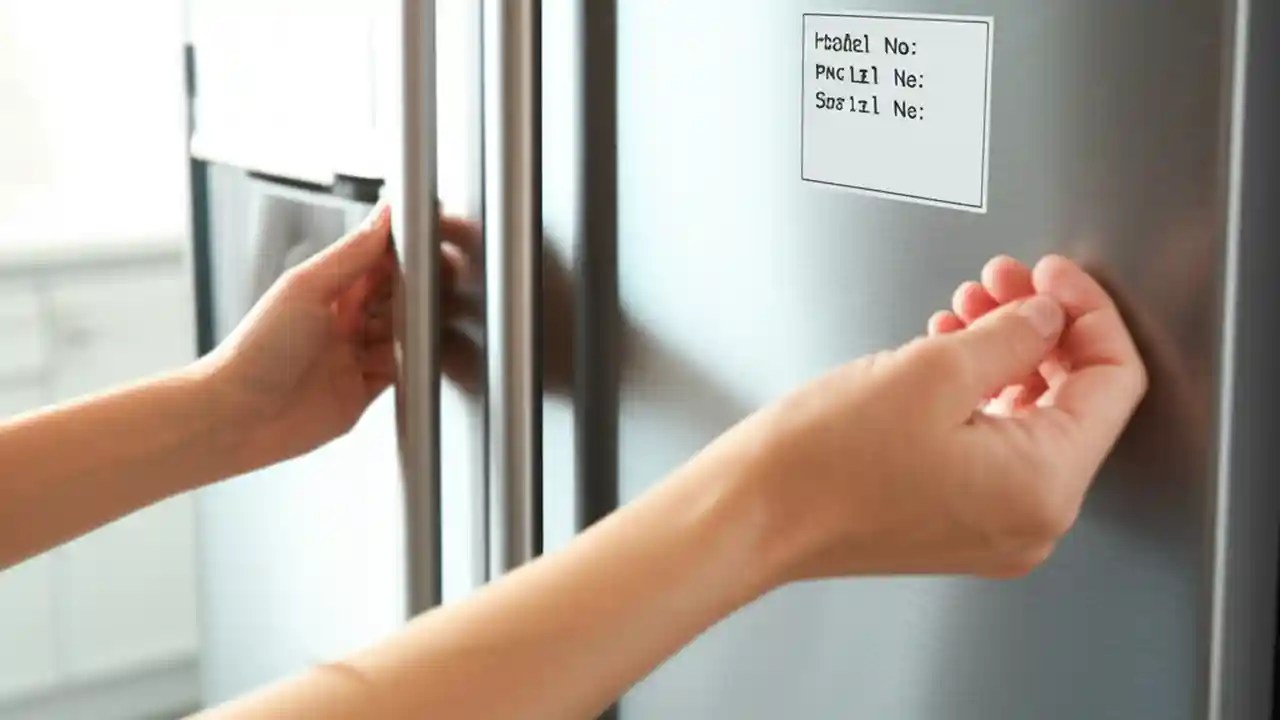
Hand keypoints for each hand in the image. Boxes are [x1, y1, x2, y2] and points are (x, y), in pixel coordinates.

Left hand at [202, 204, 480, 474]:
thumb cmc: (257, 350)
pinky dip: (413, 364)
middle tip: (438, 283)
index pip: (375, 263)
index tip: (429, 245)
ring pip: (402, 336)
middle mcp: (341, 323)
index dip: (402, 254)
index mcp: (326, 291)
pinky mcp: (363, 392)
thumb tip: (383, 215)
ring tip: (427, 320)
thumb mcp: (306, 287)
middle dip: (416, 292)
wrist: (240, 417)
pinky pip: (400, 374)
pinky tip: (418, 354)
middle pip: (395, 300)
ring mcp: (353, 358)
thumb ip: (350, 254)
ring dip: (416, 328)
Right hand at [709, 255, 1147, 583]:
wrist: (751, 515)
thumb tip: (1048, 316)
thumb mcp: (932, 371)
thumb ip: (1011, 335)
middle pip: (1073, 400)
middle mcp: (1029, 520)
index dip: (1088, 313)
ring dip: (1006, 354)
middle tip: (1001, 279)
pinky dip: (978, 392)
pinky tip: (944, 352)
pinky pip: (992, 445)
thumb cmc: (822, 463)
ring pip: (1029, 418)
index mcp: (1042, 488)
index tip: (1052, 275)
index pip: (1113, 382)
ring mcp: (991, 526)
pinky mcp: (953, 520)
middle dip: (1040, 328)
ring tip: (965, 308)